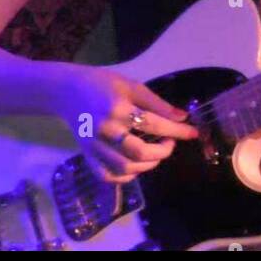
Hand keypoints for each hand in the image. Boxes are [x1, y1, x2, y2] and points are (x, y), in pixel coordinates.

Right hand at [49, 63, 199, 183]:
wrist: (67, 91)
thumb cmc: (102, 84)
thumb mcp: (131, 85)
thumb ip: (157, 103)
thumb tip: (182, 117)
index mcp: (117, 108)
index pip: (153, 123)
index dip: (177, 130)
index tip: (193, 133)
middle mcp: (105, 129)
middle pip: (139, 152)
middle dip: (163, 151)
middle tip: (171, 143)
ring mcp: (94, 146)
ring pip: (124, 168)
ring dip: (148, 165)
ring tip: (156, 153)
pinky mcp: (87, 155)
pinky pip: (107, 176)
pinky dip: (125, 177)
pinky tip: (137, 166)